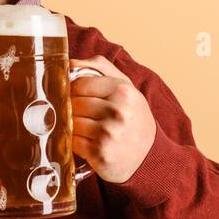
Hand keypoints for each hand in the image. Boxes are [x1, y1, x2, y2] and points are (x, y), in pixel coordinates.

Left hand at [68, 55, 156, 184]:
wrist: (149, 155)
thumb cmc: (133, 117)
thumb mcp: (125, 87)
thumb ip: (100, 68)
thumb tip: (70, 62)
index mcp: (123, 90)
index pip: (80, 84)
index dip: (75, 91)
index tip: (79, 97)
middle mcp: (118, 111)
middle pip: (74, 103)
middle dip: (74, 110)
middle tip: (84, 116)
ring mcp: (109, 133)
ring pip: (71, 122)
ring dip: (73, 127)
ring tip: (87, 129)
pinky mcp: (100, 153)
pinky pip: (72, 141)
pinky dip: (75, 142)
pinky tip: (87, 142)